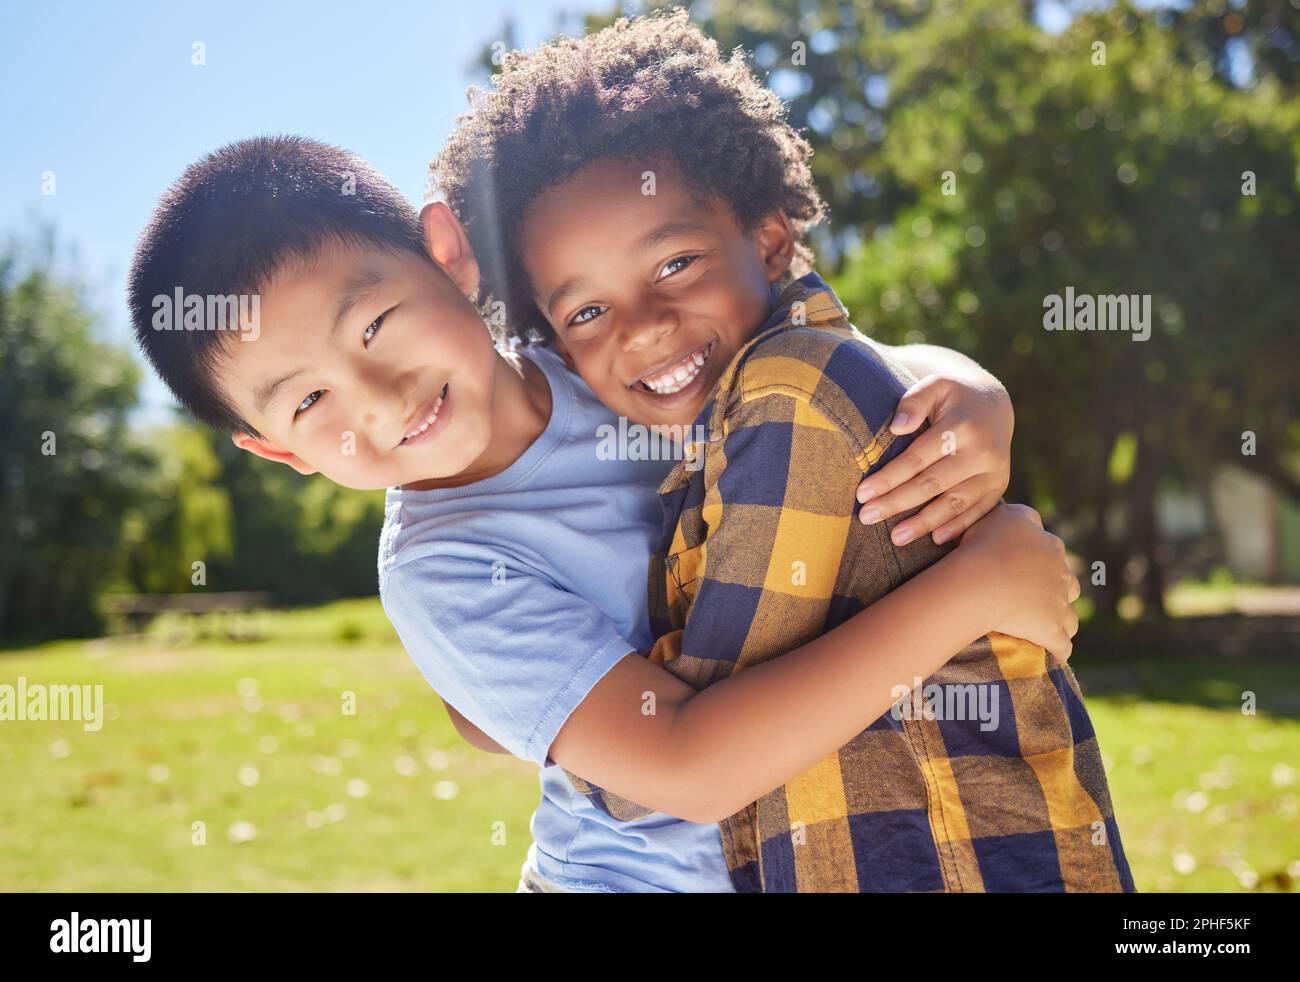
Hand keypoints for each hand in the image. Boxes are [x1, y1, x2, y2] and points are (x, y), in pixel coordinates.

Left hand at [856, 374, 1013, 546]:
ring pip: (953, 503)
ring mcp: (994, 472)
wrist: (993, 404)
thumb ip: (914, 401)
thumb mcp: (935, 386)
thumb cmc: (952, 396)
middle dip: (896, 503)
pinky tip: (935, 539)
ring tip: (895, 538)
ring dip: (923, 523)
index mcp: (961, 426)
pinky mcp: (1000, 486)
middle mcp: (981, 452)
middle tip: (867, 517)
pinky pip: (978, 512)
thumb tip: (897, 427)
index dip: (888, 478)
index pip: (917, 458)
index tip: (862, 494)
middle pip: (931, 484)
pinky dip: (957, 527)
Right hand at [957, 503, 1079, 663]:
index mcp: (1048, 544)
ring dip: (1062, 619)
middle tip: (1035, 597)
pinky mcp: (1052, 630)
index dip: (1040, 557)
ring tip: (1049, 626)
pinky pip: (1062, 644)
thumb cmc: (982, 545)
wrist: (981, 581)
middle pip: (1067, 582)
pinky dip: (1060, 649)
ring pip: (1070, 614)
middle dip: (1057, 589)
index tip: (1025, 564)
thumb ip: (1015, 515)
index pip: (1051, 548)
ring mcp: (1059, 603)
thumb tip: (1020, 517)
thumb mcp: (999, 516)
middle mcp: (1060, 572)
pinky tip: (1056, 654)